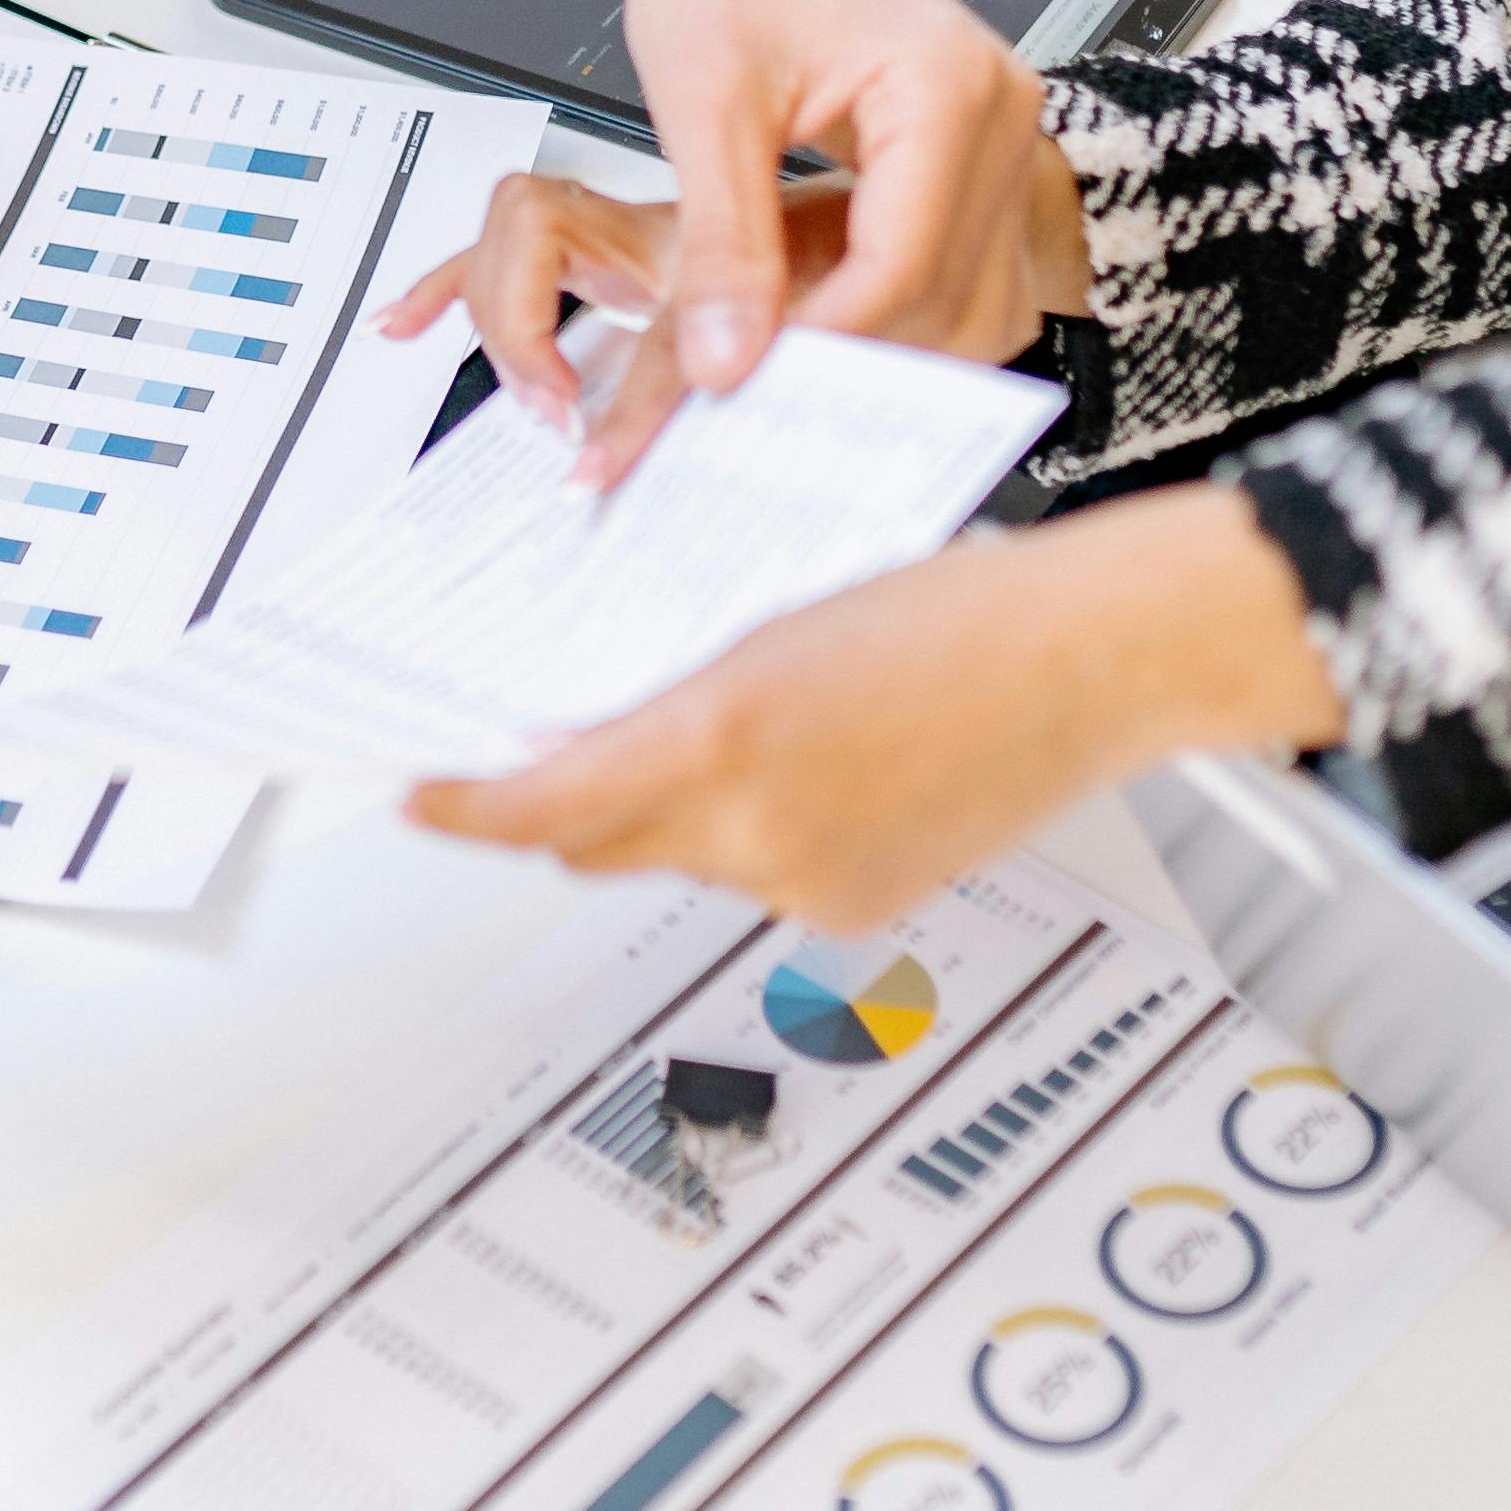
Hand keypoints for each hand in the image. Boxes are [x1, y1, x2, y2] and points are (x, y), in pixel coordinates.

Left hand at [404, 484, 1344, 925]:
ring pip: (678, 858)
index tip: (418, 794)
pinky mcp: (852, 910)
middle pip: (593, 843)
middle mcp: (753, 828)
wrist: (1093, 657)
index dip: (463, 808)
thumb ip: (673, 679)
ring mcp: (804, 882)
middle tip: (542, 748)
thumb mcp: (777, 609)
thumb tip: (587, 721)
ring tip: (747, 720)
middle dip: (560, 800)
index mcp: (721, 731)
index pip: (541, 801)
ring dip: (672, 807)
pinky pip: (756, 878)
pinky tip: (817, 763)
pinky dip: (754, 830)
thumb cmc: (956, 601)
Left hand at [408, 0, 1076, 479]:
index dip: (825, 345)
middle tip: (751, 402)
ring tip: (781, 365)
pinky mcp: (975, 158)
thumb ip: (724, 238)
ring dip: (882, 348)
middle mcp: (999, 109)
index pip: (904, 263)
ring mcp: (1000, 137)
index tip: (743, 393)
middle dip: (854, 360)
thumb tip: (726, 359)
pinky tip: (815, 321)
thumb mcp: (702, 98)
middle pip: (949, 297)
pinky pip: (958, 272)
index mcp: (947, 81)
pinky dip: (892, 312)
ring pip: (970, 303)